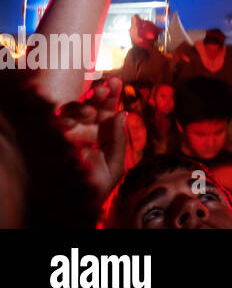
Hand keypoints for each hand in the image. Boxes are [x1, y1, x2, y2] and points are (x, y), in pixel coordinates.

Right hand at [56, 77, 126, 201]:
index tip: (116, 81)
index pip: (106, 109)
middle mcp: (85, 130)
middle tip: (104, 88)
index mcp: (101, 132)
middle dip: (97, 94)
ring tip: (90, 111)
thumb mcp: (115, 164)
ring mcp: (68, 135)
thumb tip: (121, 113)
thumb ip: (118, 140)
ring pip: (72, 111)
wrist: (79, 205)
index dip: (111, 95)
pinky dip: (63, 119)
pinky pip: (56, 126)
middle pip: (90, 105)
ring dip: (81, 106)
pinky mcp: (53, 142)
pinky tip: (72, 120)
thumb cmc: (98, 186)